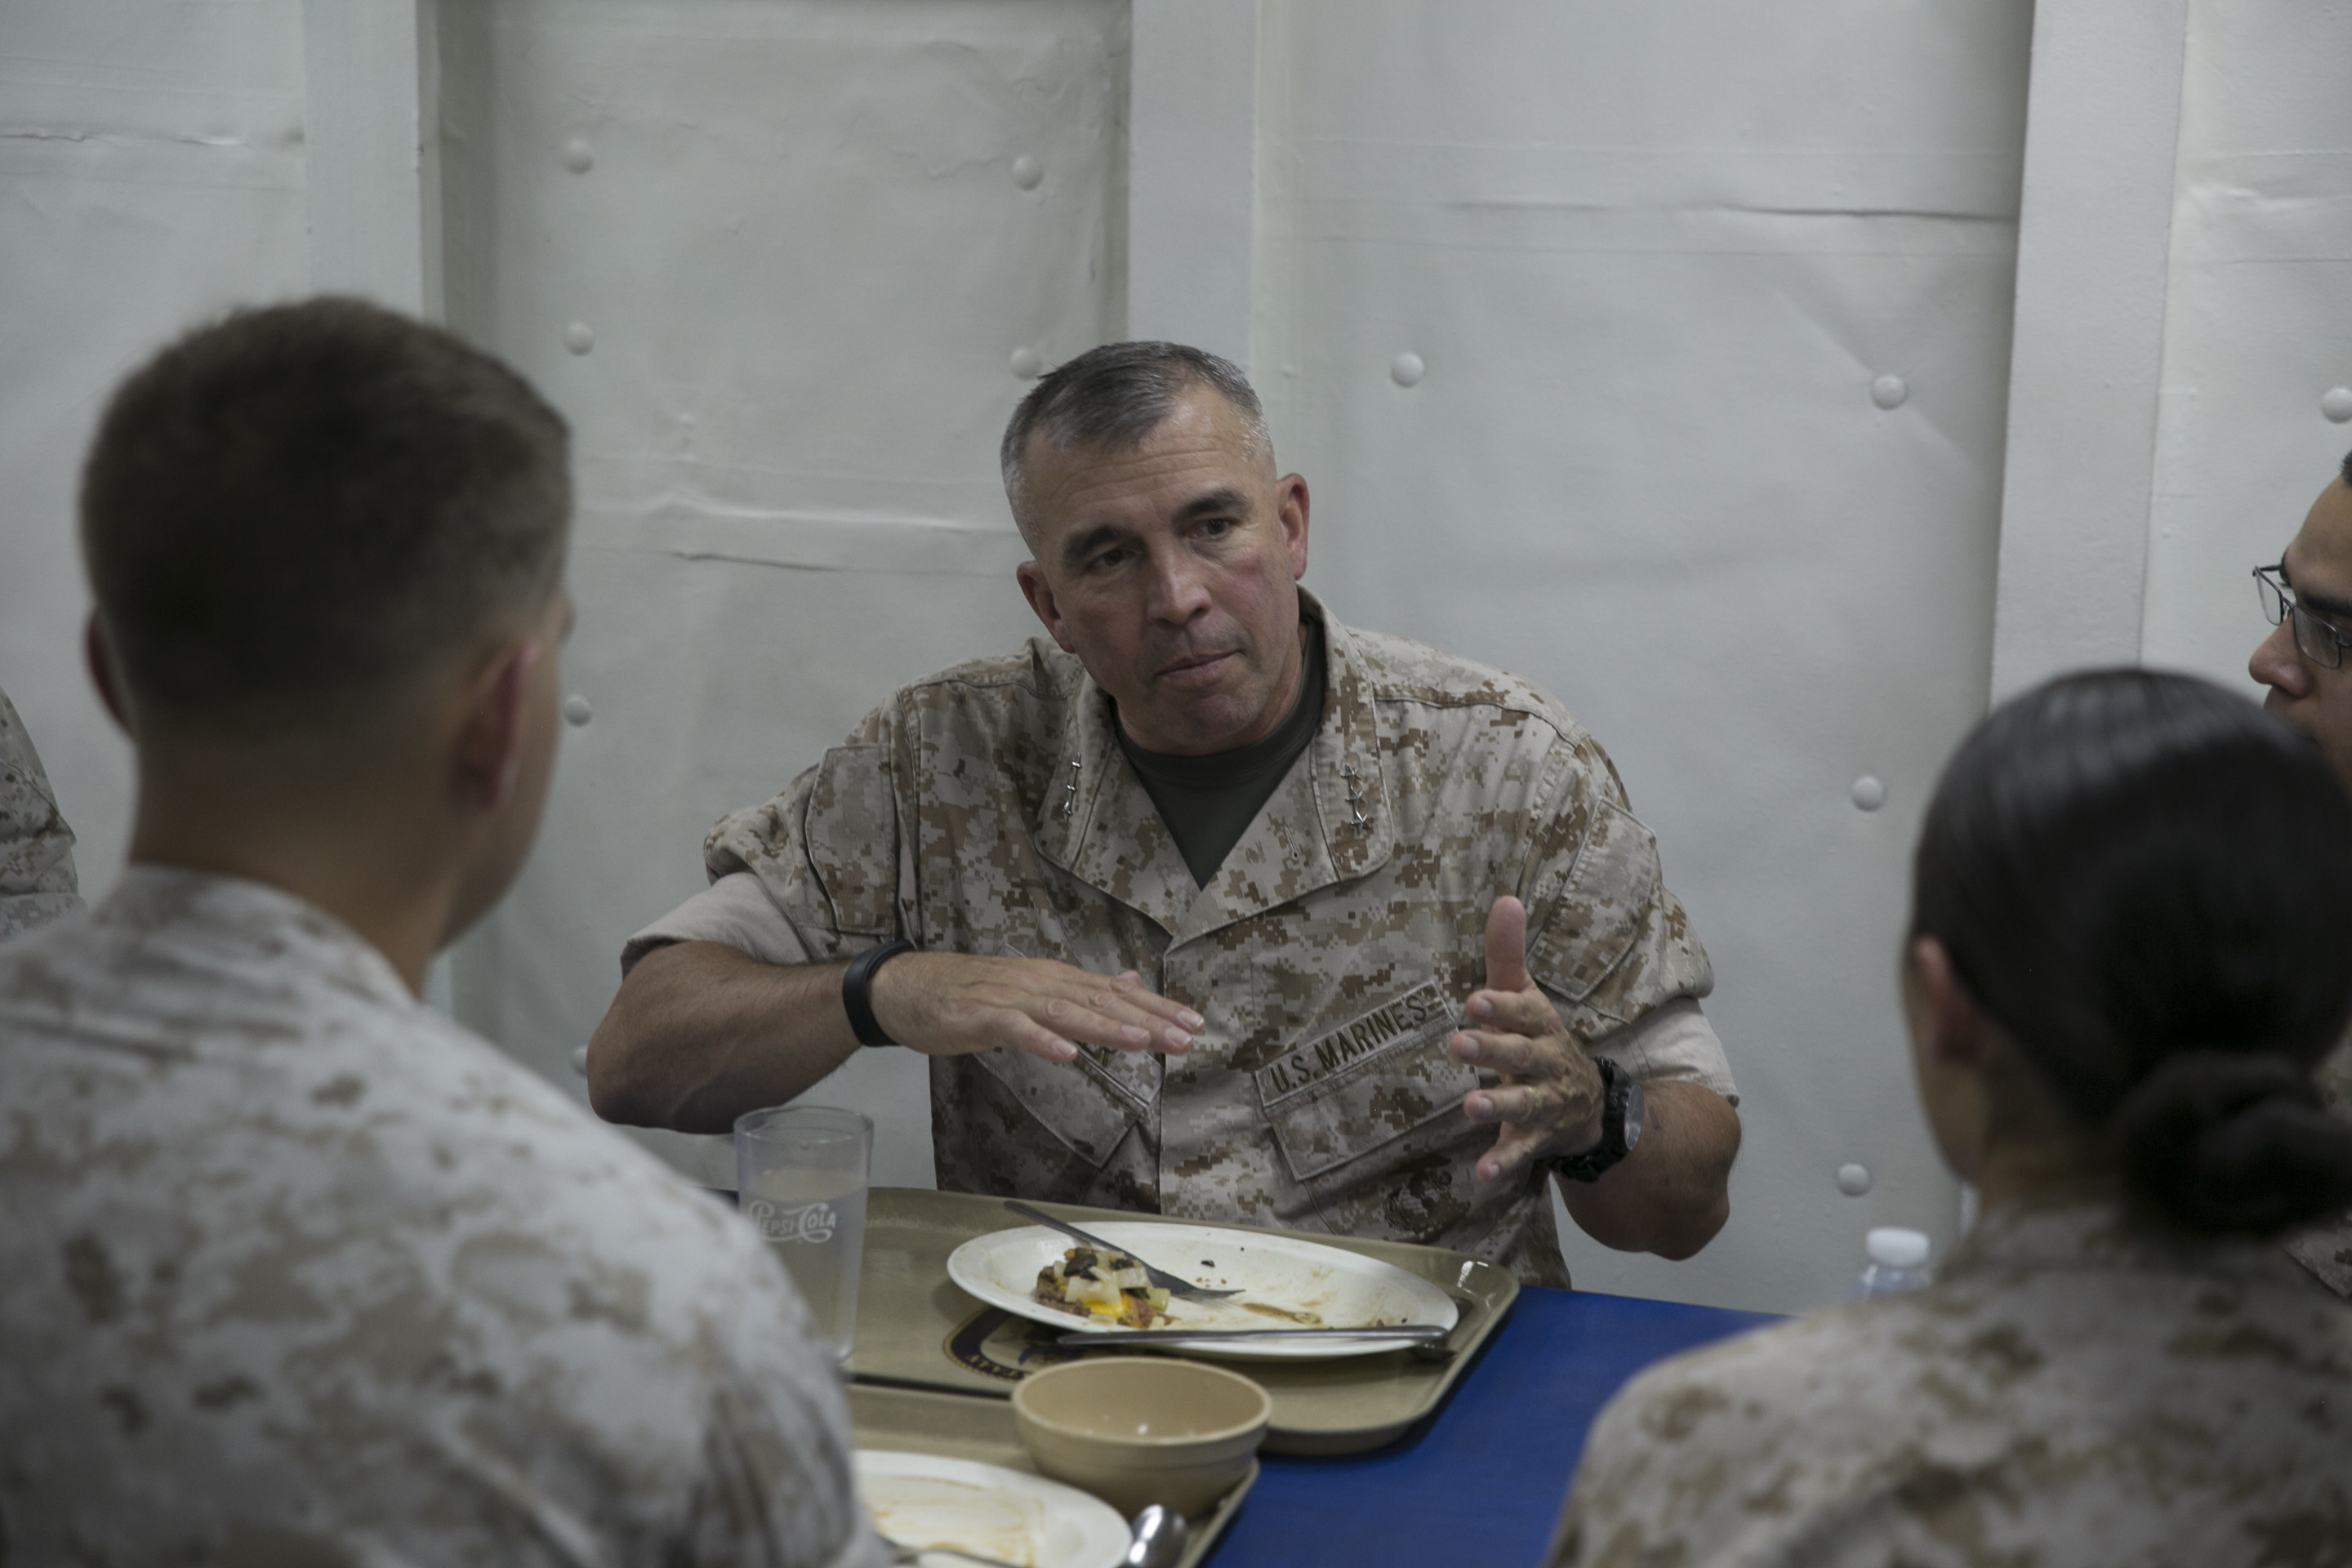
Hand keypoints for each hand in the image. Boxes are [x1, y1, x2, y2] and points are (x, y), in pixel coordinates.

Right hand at [868, 951, 1200, 1064]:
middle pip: (1099, 1000)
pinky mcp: (979, 1016)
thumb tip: (1129, 983)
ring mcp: (1009, 998)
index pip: (1114, 993)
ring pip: (1065, 1011)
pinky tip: (1067, 1054)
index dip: (1155, 1007)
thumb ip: (1080, 989)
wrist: (903, 987)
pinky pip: (1015, 1029)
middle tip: (1184, 1035)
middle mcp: (1038, 982)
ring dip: (1105, 1027)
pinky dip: (1042, 1040)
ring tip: (1141, 1040)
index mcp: (1053, 979)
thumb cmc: (967, 992)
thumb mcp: (1031, 987)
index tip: (1192, 1023)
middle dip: (1146, 1018)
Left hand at [1448, 896, 1605, 1182]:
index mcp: (1541, 1025)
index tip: (1474, 1000)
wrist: (1588, 1104)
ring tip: (1469, 1106)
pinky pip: (1521, 1151)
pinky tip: (1482, 1173)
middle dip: (1493, 1049)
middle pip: (1521, 1054)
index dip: (1501, 1006)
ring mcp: (1544, 1102)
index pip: (1524, 1011)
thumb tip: (1505, 898)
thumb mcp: (1526, 997)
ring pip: (1523, 1103)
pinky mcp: (1535, 1138)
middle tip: (1459, 1043)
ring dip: (1497, 1105)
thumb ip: (1508, 954)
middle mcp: (1546, 1062)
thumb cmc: (1539, 1039)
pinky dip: (1503, 1162)